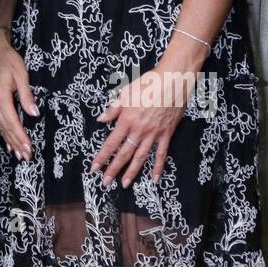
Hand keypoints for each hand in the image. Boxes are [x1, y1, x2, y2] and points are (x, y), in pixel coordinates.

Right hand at [0, 29, 37, 160]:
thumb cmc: (9, 59)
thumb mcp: (21, 74)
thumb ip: (26, 95)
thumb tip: (34, 113)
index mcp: (0, 96)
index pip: (12, 121)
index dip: (21, 136)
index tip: (29, 147)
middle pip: (6, 127)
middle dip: (16, 143)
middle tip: (26, 156)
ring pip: (1, 126)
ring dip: (10, 141)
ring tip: (18, 154)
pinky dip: (3, 133)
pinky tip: (7, 142)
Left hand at [93, 66, 194, 187]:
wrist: (172, 82)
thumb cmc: (148, 84)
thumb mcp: (126, 92)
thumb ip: (114, 109)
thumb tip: (101, 119)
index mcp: (127, 120)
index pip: (111, 143)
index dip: (102, 157)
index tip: (94, 168)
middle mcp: (139, 130)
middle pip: (124, 154)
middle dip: (113, 169)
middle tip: (105, 182)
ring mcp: (153, 134)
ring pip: (141, 157)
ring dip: (132, 172)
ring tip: (125, 184)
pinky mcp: (166, 134)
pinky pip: (161, 154)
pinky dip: (158, 167)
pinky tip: (155, 179)